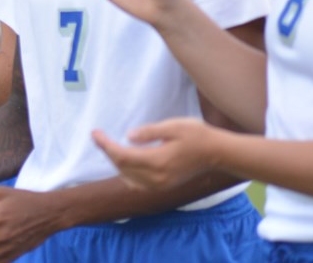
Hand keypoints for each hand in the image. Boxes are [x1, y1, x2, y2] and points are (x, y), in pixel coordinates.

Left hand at [92, 118, 216, 190]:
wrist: (218, 153)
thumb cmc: (197, 135)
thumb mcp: (173, 126)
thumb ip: (150, 132)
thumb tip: (129, 136)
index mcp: (158, 161)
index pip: (123, 156)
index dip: (105, 145)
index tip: (95, 133)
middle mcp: (157, 178)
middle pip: (122, 168)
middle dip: (107, 152)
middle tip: (98, 136)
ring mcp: (161, 184)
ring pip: (128, 178)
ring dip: (116, 163)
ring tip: (108, 147)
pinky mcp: (165, 186)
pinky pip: (138, 184)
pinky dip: (126, 173)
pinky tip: (125, 161)